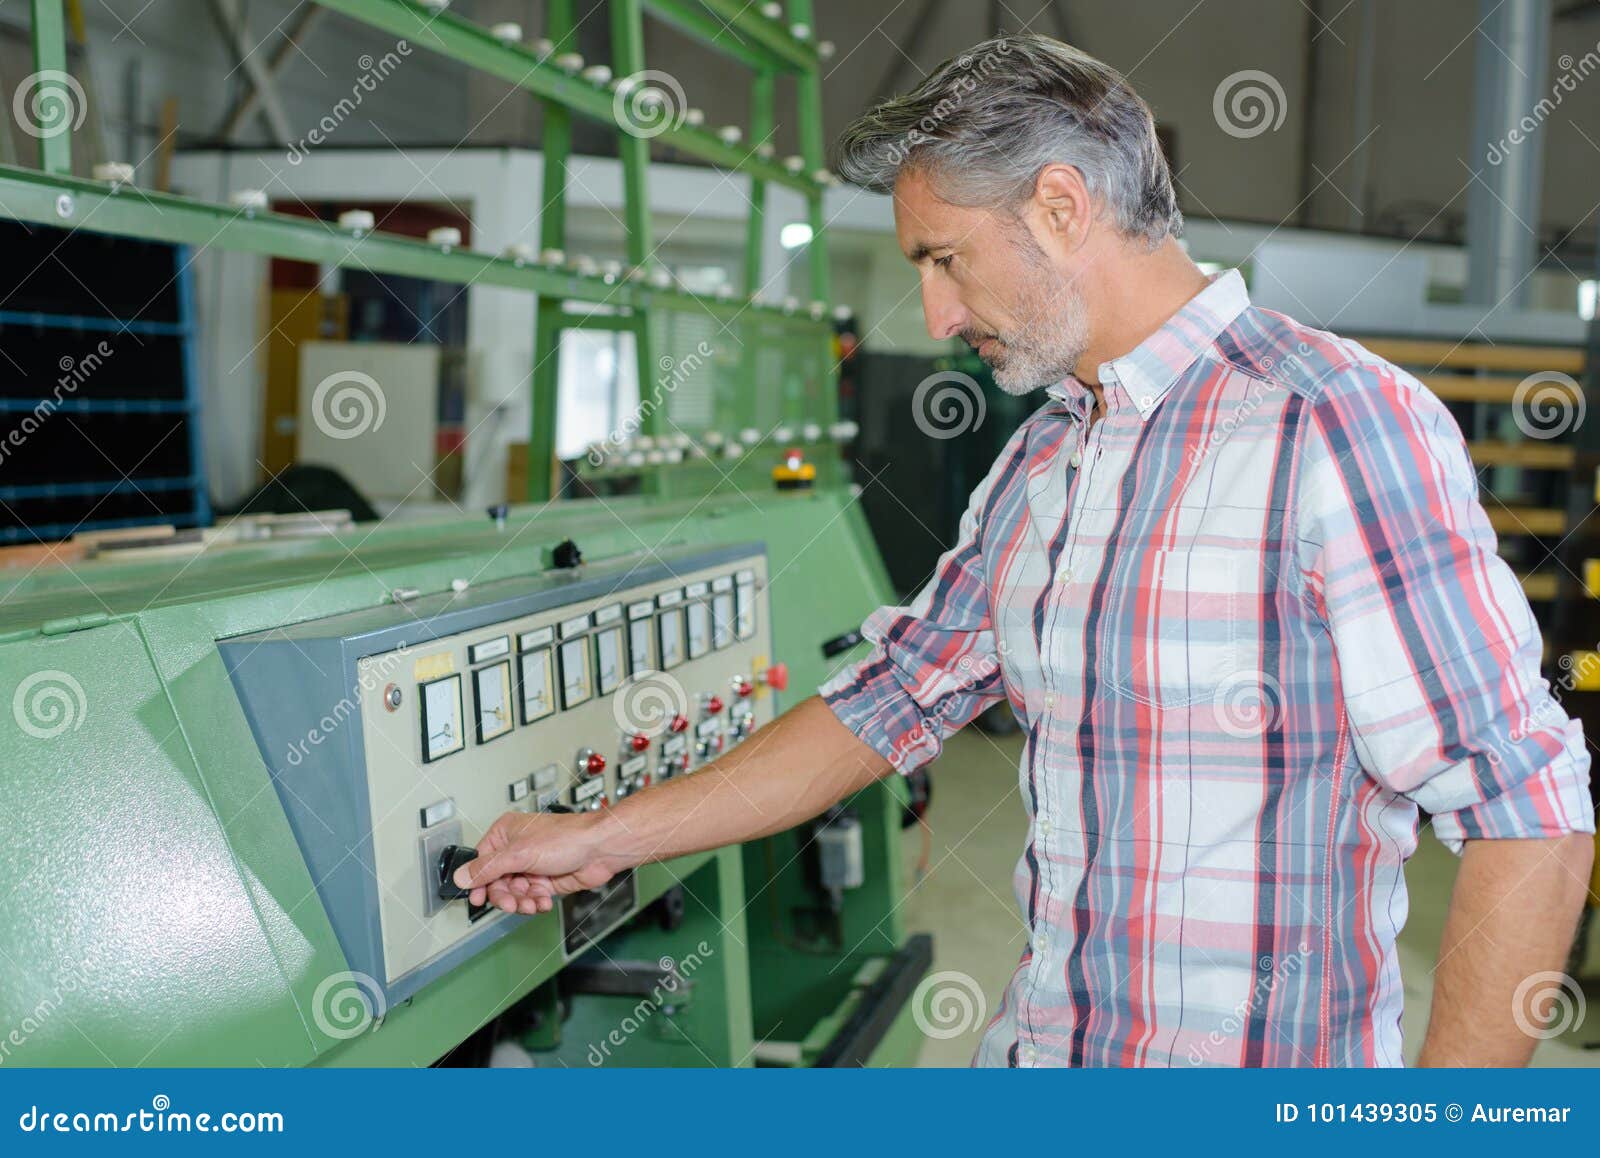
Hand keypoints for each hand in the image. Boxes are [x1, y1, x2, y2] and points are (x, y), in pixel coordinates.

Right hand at [453, 810, 618, 914]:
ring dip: (521, 901)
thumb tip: (461, 876)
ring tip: (532, 902)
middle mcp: (517, 849)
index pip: (481, 862)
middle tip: (512, 904)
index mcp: (506, 834)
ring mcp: (532, 866)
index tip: (478, 900)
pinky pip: (530, 897)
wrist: (601, 849)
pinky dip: (535, 902)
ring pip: (514, 892)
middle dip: (505, 896)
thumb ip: (488, 867)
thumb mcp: (520, 853)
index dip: (479, 883)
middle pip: (496, 882)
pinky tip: (543, 901)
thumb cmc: (568, 838)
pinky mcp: (546, 880)